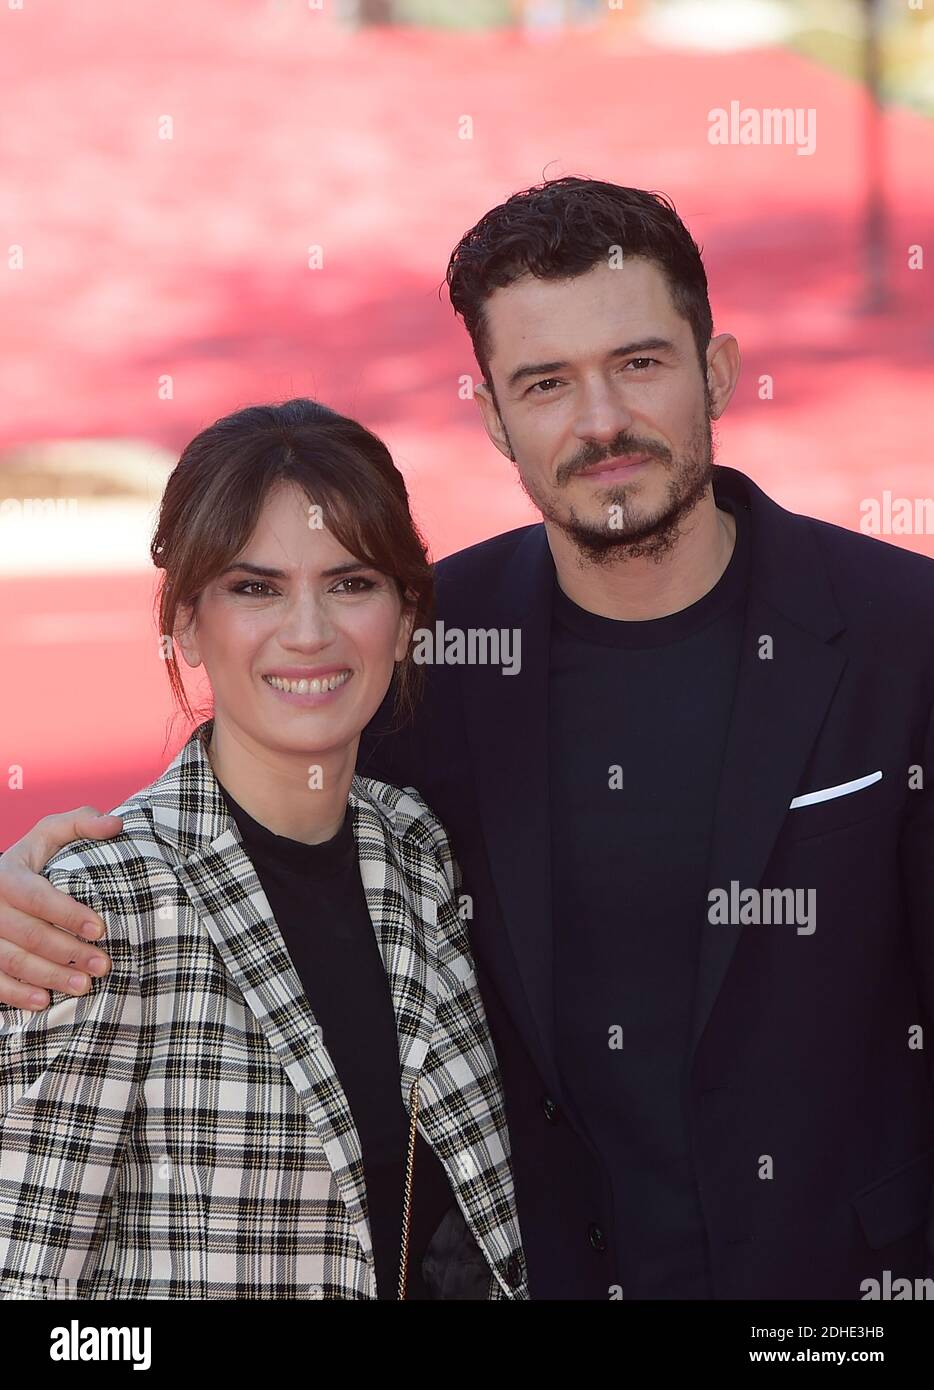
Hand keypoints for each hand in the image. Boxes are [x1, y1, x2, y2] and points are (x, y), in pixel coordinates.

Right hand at [0, 808, 122, 1008]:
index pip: (36, 897)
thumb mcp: (50, 834)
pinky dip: (17, 994)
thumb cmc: (32, 860)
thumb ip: (81, 823)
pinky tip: (44, 1001)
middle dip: (68, 952)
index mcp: (8, 874)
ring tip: (84, 986)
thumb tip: (116, 825)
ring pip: (12, 960)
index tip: (100, 929)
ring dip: (49, 976)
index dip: (68, 914)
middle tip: (103, 965)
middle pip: (28, 934)